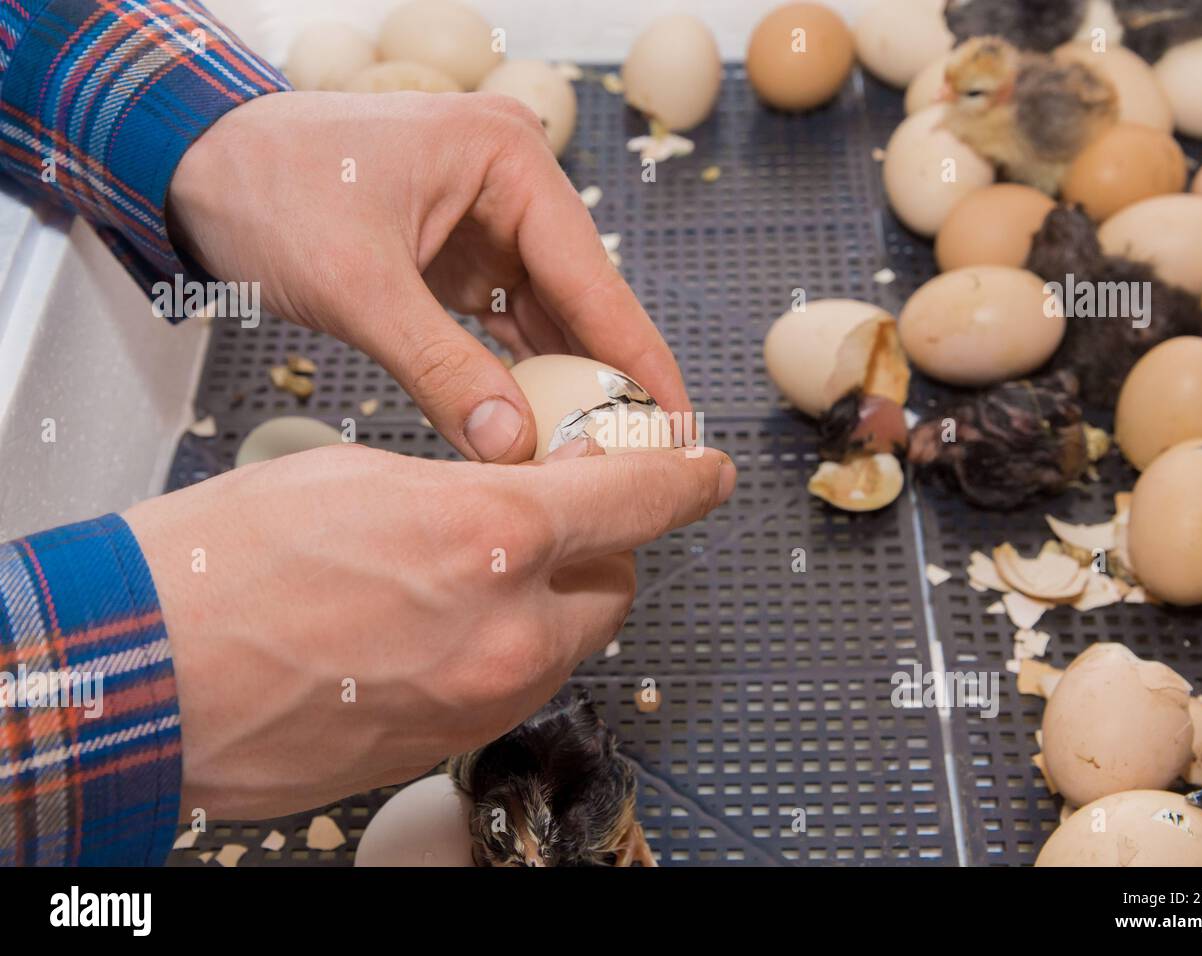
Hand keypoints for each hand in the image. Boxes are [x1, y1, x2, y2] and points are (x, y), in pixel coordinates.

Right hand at [124, 441, 734, 819]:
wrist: (150, 675)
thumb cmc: (225, 566)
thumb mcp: (362, 475)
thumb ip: (465, 484)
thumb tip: (510, 495)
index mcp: (492, 535)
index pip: (640, 500)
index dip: (685, 478)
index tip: (706, 472)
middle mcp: (508, 628)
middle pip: (615, 582)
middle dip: (598, 547)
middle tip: (550, 519)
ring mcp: (484, 699)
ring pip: (570, 642)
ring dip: (551, 603)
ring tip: (473, 575)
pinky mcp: (452, 745)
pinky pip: (516, 687)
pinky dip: (506, 651)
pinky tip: (440, 628)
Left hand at [167, 90, 689, 463]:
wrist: (195, 166)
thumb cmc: (266, 191)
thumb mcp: (358, 286)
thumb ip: (440, 370)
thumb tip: (512, 448)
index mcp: (507, 161)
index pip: (593, 277)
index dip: (637, 360)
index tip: (676, 425)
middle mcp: (512, 186)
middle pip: (582, 301)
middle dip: (604, 382)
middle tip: (641, 459)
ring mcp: (489, 221)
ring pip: (548, 319)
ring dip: (564, 387)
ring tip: (597, 456)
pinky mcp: (461, 256)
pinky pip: (508, 325)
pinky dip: (519, 377)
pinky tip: (540, 427)